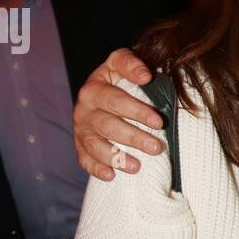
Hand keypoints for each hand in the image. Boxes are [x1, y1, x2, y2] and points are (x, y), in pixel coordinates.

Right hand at [74, 49, 163, 180]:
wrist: (98, 92)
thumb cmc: (117, 79)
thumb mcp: (120, 63)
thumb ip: (131, 63)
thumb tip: (145, 76)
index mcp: (95, 87)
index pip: (115, 99)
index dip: (136, 110)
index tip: (159, 122)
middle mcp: (84, 108)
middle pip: (108, 125)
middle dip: (134, 137)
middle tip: (157, 147)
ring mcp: (80, 128)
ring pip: (96, 145)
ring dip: (117, 157)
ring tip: (137, 167)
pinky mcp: (79, 144)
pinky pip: (84, 159)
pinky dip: (96, 168)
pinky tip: (111, 176)